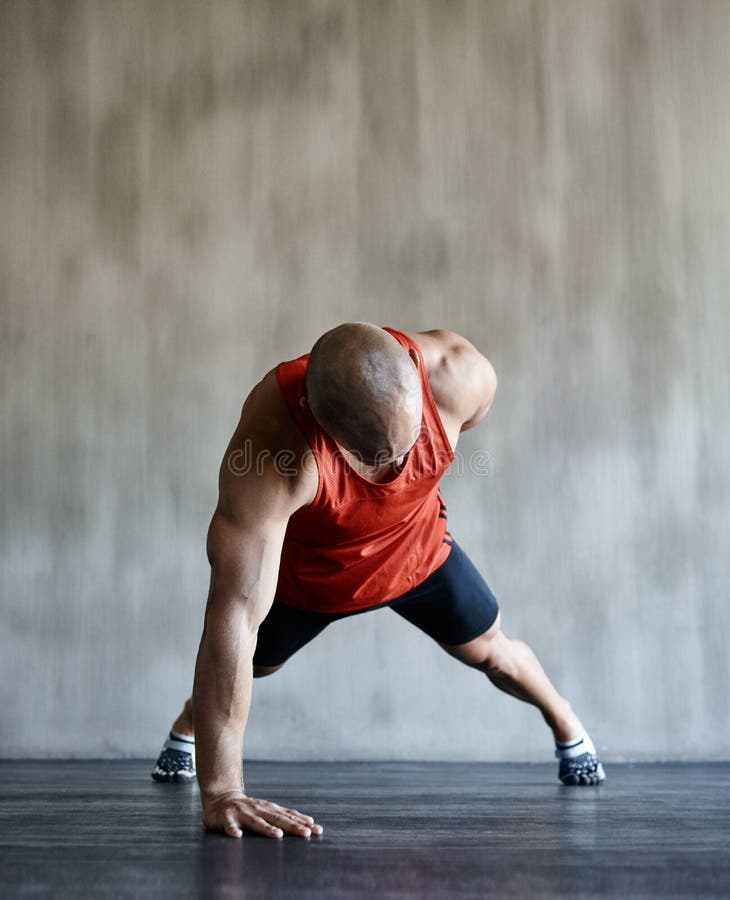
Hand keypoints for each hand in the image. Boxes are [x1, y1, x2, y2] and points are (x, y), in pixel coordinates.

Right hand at [202, 790, 323, 838]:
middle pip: (277, 819)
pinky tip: (237, 836)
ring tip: (278, 835)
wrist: (221, 799)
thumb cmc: (249, 809)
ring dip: (267, 829)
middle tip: (307, 834)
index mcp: (269, 809)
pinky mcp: (226, 818)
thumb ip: (285, 817)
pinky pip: (229, 826)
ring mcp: (242, 813)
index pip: (289, 816)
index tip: (318, 830)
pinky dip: (233, 830)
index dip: (303, 823)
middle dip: (293, 827)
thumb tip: (309, 823)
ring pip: (256, 822)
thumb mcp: (267, 811)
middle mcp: (258, 809)